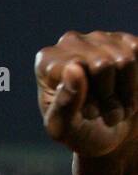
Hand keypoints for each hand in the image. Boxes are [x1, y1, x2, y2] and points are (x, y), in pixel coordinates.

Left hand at [35, 30, 137, 159]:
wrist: (111, 136)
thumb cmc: (82, 133)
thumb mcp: (66, 130)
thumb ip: (64, 104)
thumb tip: (74, 67)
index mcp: (47, 61)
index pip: (77, 70)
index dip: (89, 99)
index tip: (86, 113)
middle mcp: (70, 42)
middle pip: (103, 65)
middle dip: (109, 97)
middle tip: (103, 113)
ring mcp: (98, 37)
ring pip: (126, 60)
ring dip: (126, 93)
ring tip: (115, 105)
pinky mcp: (123, 39)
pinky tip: (126, 90)